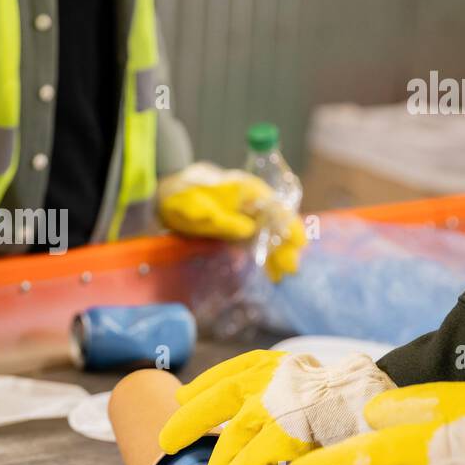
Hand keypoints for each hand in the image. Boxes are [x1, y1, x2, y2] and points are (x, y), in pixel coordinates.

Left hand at [157, 163, 306, 280]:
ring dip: (278, 254)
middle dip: (285, 244)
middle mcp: (250, 203)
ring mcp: (246, 218)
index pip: (273, 205)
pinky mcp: (239, 232)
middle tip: (291, 267)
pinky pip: (258, 245)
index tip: (297, 241)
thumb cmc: (180, 197)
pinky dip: (266, 258)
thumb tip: (247, 228)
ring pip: (270, 235)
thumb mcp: (191, 204)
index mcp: (244, 189)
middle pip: (275, 222)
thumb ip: (217, 215)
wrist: (167, 198)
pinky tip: (273, 274)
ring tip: (285, 274)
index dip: (287, 223)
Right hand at [159, 350, 394, 464]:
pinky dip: (208, 380)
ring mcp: (274, 375)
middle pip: (232, 439)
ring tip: (168, 440)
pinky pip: (234, 369)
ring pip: (221, 395)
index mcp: (295, 429)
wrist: (380, 395)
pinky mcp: (275, 362)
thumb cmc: (362, 439)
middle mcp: (278, 398)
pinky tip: (185, 395)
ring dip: (191, 417)